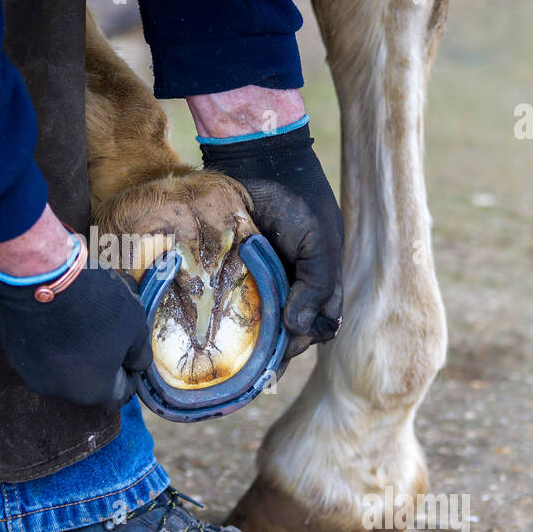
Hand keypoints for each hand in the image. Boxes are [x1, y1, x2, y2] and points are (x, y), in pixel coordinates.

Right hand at [0, 208, 151, 409]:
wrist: (40, 277)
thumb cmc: (93, 304)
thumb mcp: (134, 325)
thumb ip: (138, 352)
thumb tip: (136, 364)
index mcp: (91, 391)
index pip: (120, 392)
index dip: (129, 372)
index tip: (130, 353)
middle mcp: (58, 391)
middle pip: (88, 382)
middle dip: (101, 361)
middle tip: (108, 333)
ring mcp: (32, 373)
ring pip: (63, 368)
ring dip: (74, 352)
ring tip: (81, 321)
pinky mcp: (15, 353)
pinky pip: (41, 353)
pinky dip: (52, 341)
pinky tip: (59, 317)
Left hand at [201, 127, 343, 358]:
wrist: (257, 159)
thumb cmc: (297, 199)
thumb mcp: (320, 241)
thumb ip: (318, 285)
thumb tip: (300, 329)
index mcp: (319, 279)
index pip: (317, 326)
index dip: (302, 343)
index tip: (282, 358)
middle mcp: (291, 282)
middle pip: (286, 329)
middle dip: (273, 350)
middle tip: (252, 371)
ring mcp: (261, 276)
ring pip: (258, 320)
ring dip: (248, 340)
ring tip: (231, 361)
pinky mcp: (232, 267)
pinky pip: (230, 299)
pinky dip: (226, 316)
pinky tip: (212, 332)